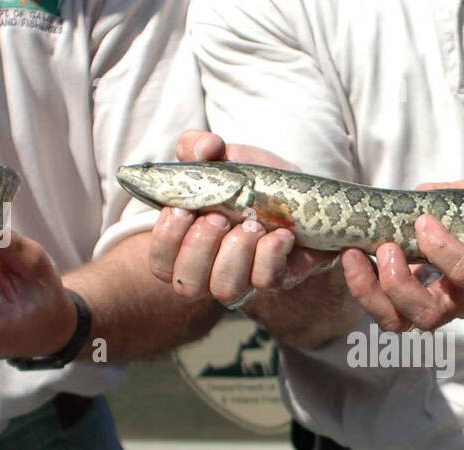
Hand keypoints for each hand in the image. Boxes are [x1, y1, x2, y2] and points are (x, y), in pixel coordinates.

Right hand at [147, 129, 332, 306]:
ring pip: (225, 289)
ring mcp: (245, 280)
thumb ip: (200, 146)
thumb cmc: (252, 182)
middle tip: (219, 217)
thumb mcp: (223, 158)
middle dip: (201, 247)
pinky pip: (267, 280)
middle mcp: (211, 270)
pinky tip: (281, 233)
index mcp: (187, 244)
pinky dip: (271, 254)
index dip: (166, 241)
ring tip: (252, 224)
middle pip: (188, 285)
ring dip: (236, 253)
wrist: (303, 198)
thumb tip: (205, 148)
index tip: (183, 209)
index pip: (160, 264)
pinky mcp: (279, 278)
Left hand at [341, 179, 463, 332]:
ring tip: (353, 254)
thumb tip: (420, 196)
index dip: (442, 248)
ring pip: (397, 321)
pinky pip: (381, 312)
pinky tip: (352, 259)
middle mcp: (456, 302)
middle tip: (386, 247)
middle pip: (427, 312)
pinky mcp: (405, 311)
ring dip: (369, 290)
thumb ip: (457, 194)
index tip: (423, 222)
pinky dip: (361, 288)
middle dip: (398, 282)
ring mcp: (429, 311)